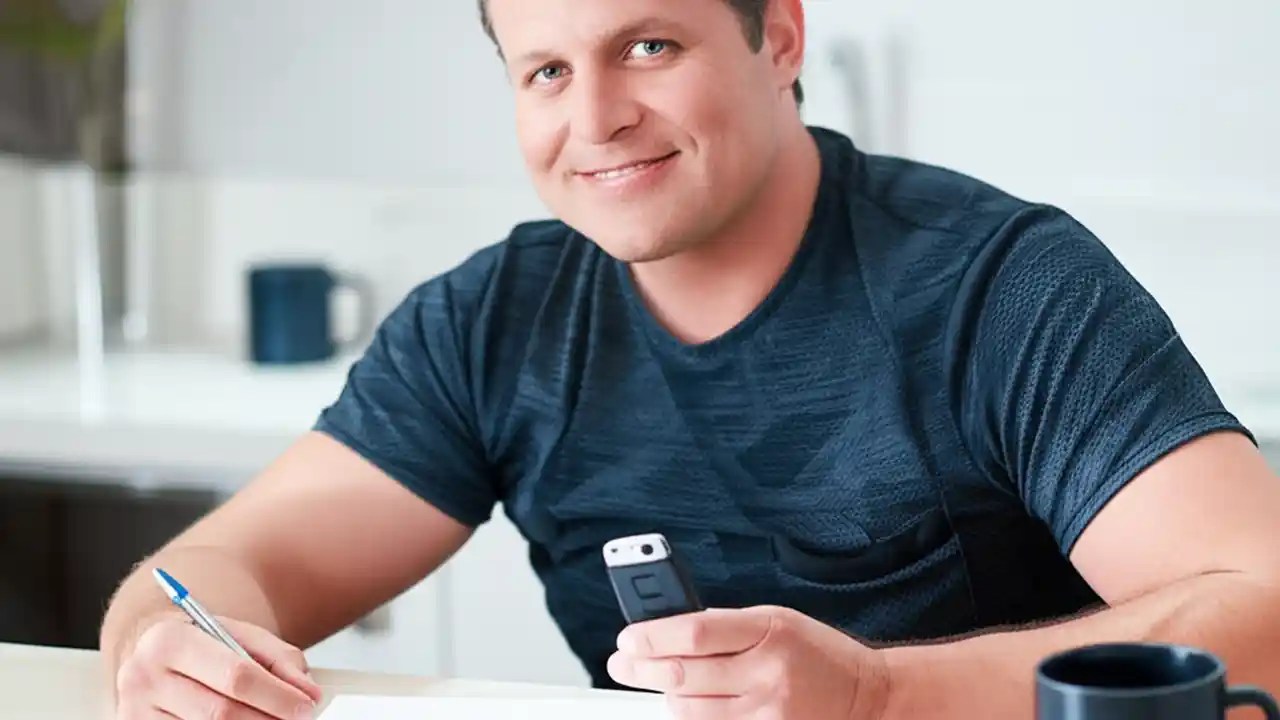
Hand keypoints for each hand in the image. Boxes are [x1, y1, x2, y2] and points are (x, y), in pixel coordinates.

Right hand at [114, 611, 323, 718]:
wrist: (148, 653)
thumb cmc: (198, 643)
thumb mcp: (239, 636)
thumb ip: (279, 659)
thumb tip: (307, 691)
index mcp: (169, 640)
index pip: (235, 675)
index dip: (276, 695)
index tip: (305, 705)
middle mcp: (143, 678)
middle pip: (220, 713)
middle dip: (267, 719)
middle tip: (296, 719)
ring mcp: (135, 713)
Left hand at [607, 606, 890, 719]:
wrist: (864, 695)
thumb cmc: (814, 651)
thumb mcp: (774, 619)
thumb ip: (725, 625)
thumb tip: (666, 629)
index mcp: (769, 629)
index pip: (695, 633)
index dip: (652, 636)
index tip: (627, 637)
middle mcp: (768, 671)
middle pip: (685, 674)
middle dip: (642, 668)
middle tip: (621, 662)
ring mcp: (768, 710)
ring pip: (691, 708)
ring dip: (664, 693)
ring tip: (655, 679)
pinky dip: (691, 715)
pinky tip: (684, 701)